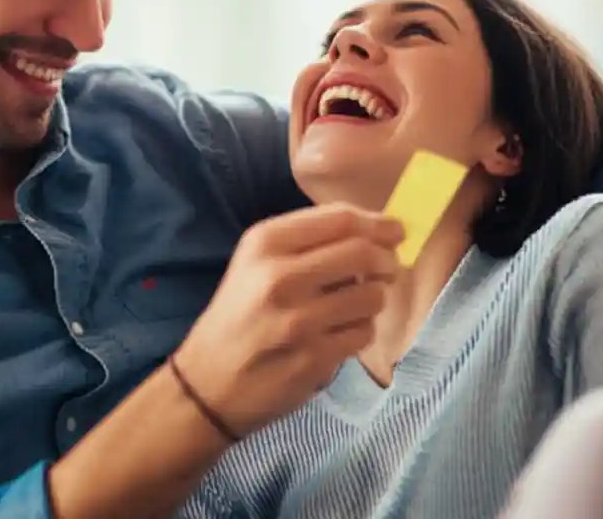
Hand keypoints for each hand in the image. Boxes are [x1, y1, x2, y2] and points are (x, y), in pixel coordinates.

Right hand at [175, 203, 403, 436]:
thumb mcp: (255, 263)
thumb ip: (308, 242)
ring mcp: (298, 321)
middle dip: (386, 260)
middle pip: (362, 252)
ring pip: (372, 295)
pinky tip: (341, 334)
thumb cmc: (239, 315)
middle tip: (387, 268)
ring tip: (356, 305)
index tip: (394, 231)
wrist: (208, 383)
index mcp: (264, 244)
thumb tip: (377, 232)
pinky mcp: (314, 358)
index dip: (377, 223)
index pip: (339, 219)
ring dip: (375, 298)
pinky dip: (362, 331)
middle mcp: (279, 277)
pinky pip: (364, 333)